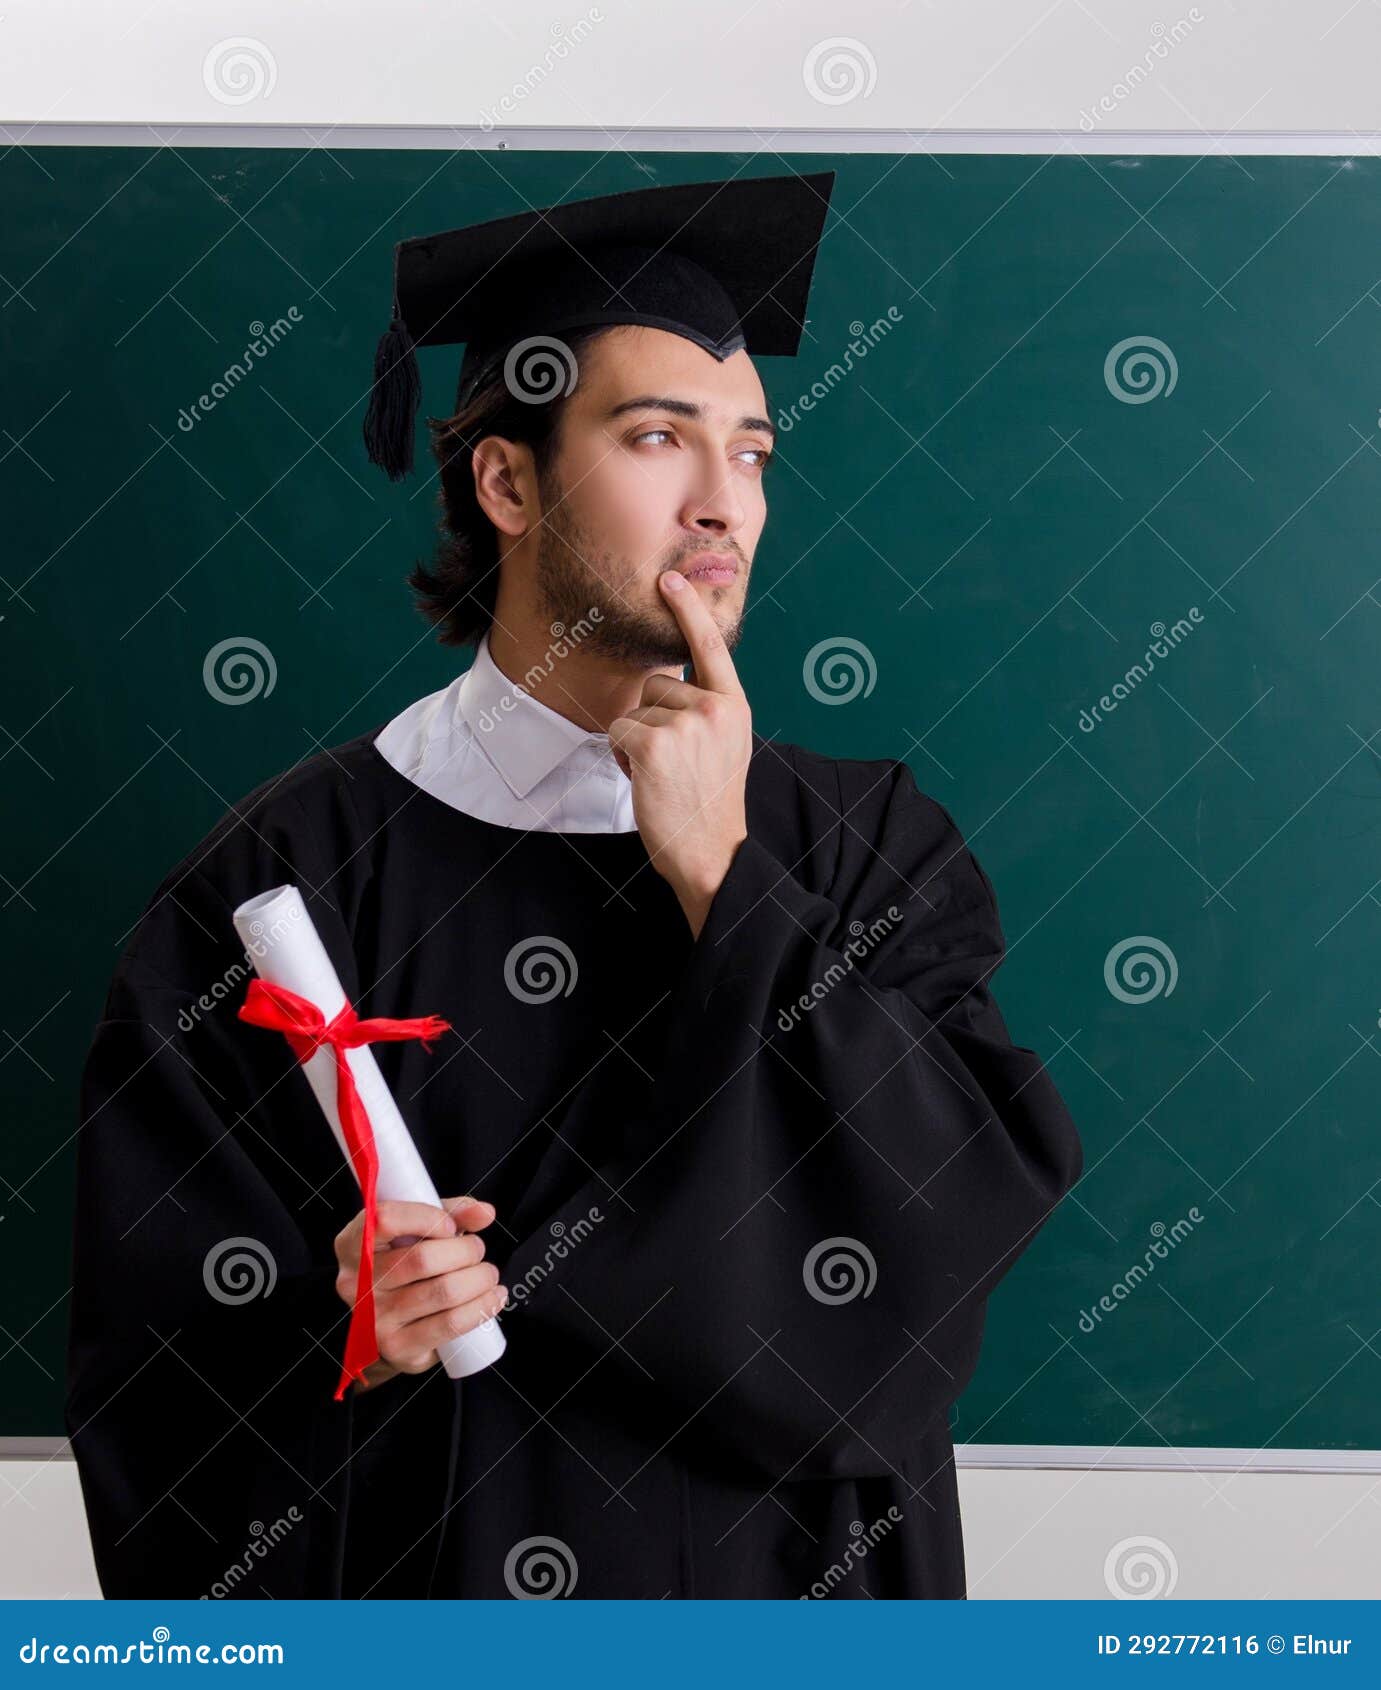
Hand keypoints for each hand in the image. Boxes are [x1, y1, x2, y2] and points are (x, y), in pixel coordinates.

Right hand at [332, 1195, 506, 1392]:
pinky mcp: (398, 1346)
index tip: (451, 1225)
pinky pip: (450, 1323)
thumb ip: (449, 1213)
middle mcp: (356, 1283)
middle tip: (477, 1250)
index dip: (427, 1217)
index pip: (386, 1219)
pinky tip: (493, 1297)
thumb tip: (485, 1212)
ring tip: (487, 1273)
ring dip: (479, 1278)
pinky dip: (481, 1307)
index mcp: (352, 1244)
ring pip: (443, 1291)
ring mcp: (375, 1319)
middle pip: (423, 1258)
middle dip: (465, 1250)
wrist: (383, 1326)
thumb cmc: (403, 1267)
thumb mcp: (415, 1231)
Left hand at [607, 571, 750, 937]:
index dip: (689, 611)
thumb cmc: (710, 802)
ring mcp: (686, 724)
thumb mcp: (725, 745)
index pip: (710, 647)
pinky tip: (645, 780)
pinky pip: (617, 731)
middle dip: (652, 718)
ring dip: (636, 741)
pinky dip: (620, 757)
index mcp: (734, 706)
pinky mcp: (655, 744)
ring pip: (634, 709)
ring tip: (662, 774)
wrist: (713, 851)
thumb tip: (667, 681)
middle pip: (656, 684)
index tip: (670, 579)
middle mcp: (715, 708)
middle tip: (674, 762)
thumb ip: (707, 710)